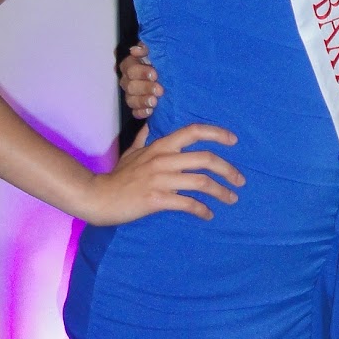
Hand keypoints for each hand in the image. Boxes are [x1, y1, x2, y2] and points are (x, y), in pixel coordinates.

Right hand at [83, 122, 243, 224]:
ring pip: (201, 182)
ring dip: (221, 191)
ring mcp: (160, 179)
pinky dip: (202, 209)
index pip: (193, 131)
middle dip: (228, 169)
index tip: (234, 140)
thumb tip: (150, 125)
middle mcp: (163, 159)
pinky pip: (187, 203)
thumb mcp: (131, 152)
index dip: (216, 133)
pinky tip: (208, 214)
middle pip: (205, 158)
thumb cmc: (117, 176)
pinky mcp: (156, 199)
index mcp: (160, 146)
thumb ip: (144, 138)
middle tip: (240, 180)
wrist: (97, 197)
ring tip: (232, 199)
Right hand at [119, 42, 161, 118]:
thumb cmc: (166, 61)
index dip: (141, 72)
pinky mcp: (138, 107)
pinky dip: (141, 112)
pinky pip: (135, 112)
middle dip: (145, 87)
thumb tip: (135, 50)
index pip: (128, 67)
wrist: (178, 77)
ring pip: (130, 99)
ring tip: (155, 102)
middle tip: (160, 90)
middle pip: (129, 85)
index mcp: (132, 64)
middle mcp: (130, 80)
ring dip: (142, 101)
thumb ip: (147, 48)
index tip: (155, 74)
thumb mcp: (160, 51)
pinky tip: (150, 111)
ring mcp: (133, 94)